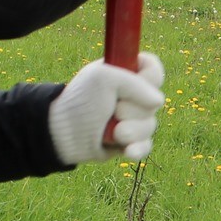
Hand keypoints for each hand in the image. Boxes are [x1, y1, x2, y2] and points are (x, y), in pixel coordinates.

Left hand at [48, 52, 165, 163]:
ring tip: (113, 132)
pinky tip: (127, 151)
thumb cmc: (80, 101)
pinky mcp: (130, 141)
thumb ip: (136, 84)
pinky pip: (146, 145)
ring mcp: (132, 119)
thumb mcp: (104, 79)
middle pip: (155, 102)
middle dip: (134, 110)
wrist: (63, 134)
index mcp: (126, 73)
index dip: (149, 78)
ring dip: (132, 130)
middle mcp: (132, 95)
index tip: (131, 83)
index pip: (153, 70)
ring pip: (151, 125)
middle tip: (113, 110)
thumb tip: (158, 102)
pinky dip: (137, 148)